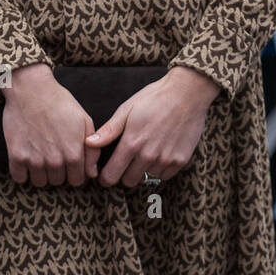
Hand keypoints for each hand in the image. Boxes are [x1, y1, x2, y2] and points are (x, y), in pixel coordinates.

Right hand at [2, 64, 99, 186]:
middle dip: (58, 171)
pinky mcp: (16, 156)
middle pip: (58, 182)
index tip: (69, 161)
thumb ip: (92, 150)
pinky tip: (26, 156)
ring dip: (41, 172)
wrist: (31, 89)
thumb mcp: (84, 121)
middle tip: (53, 153)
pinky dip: (22, 171)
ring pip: (40, 182)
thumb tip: (92, 174)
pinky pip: (19, 178)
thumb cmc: (60, 103)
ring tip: (40, 153)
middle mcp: (54, 161)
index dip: (75, 171)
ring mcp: (34, 160)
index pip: (77, 180)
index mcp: (73, 154)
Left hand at [86, 66, 219, 188]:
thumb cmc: (154, 98)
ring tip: (148, 149)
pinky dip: (161, 167)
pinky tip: (161, 151)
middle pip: (129, 181)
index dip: (106, 177)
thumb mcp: (127, 110)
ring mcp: (166, 159)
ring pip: (147, 177)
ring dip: (144, 168)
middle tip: (128, 160)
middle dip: (125, 173)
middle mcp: (148, 156)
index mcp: (131, 143)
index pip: (112, 175)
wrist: (187, 93)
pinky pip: (165, 175)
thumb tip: (88, 143)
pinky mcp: (181, 160)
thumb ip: (108, 131)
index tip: (106, 174)